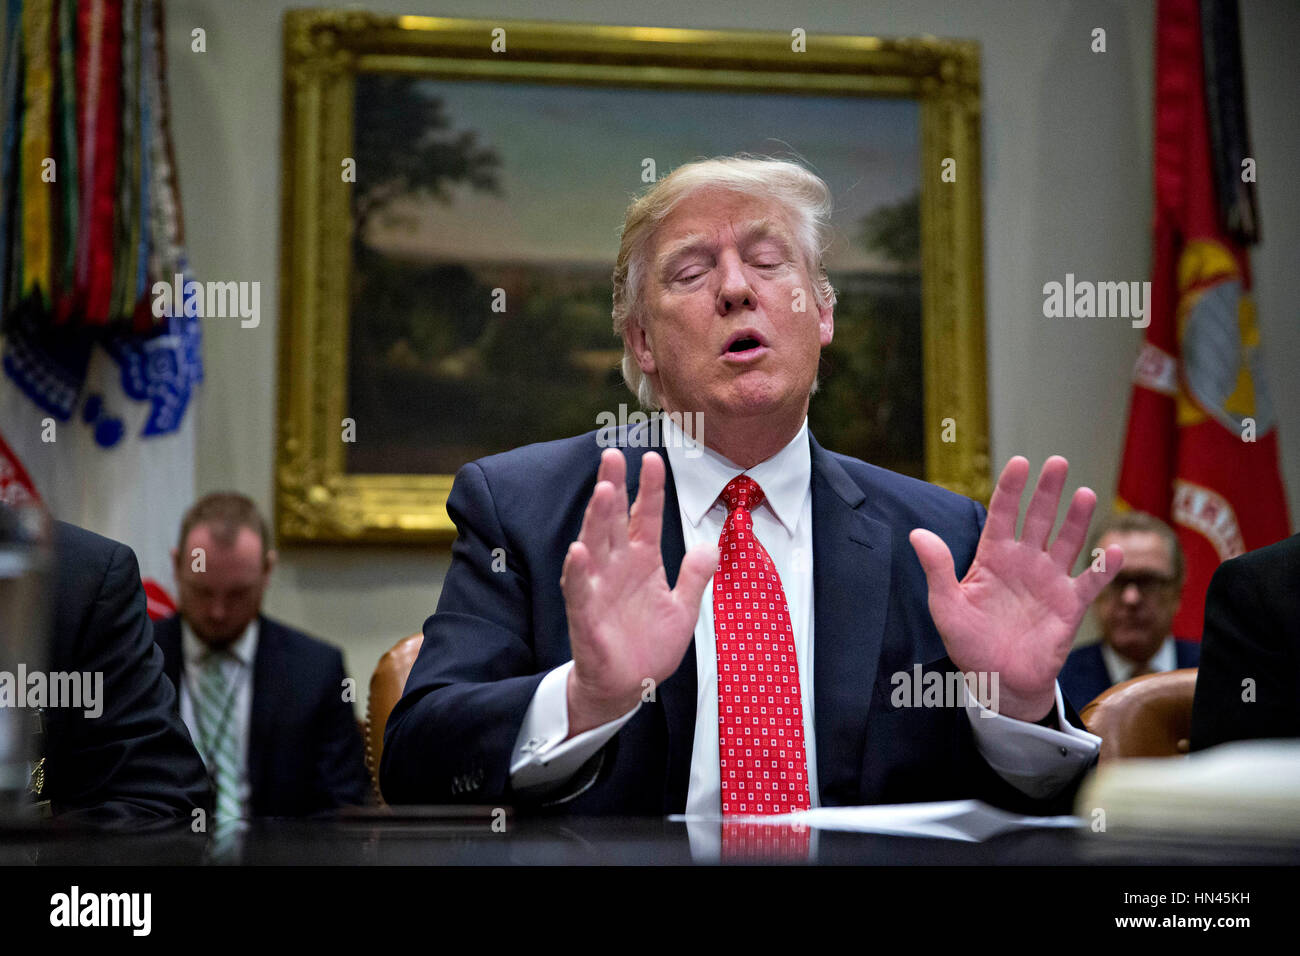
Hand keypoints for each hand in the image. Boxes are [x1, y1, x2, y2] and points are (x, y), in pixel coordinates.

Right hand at [561, 449, 718, 736]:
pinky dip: (578, 570)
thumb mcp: (683, 609)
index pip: (646, 516)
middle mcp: (617, 566)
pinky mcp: (585, 614)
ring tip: (604, 490)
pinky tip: (579, 550)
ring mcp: (598, 587)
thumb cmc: (649, 646)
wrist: (629, 686)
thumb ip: (695, 577)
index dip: (650, 489)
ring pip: (595, 544)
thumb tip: (712, 546)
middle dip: (613, 487)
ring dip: (597, 518)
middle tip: (613, 455)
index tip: (653, 458)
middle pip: (613, 519)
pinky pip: (579, 588)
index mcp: (642, 560)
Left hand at [908, 456, 1123, 721]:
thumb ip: (938, 569)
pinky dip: (1102, 568)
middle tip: (1058, 462)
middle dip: (1047, 491)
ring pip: (1067, 541)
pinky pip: (1089, 582)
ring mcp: (1049, 581)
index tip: (1020, 463)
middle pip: (1038, 518)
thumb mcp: (946, 606)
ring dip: (1077, 519)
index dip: (1011, 489)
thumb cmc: (969, 642)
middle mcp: (1025, 562)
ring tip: (1084, 494)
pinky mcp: (1070, 605)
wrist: (998, 681)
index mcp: (993, 557)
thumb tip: (917, 533)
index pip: (1003, 514)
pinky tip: (1111, 552)